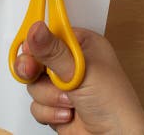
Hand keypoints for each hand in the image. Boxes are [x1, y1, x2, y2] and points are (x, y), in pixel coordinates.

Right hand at [14, 21, 143, 134]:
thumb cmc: (113, 103)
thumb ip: (54, 52)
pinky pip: (35, 105)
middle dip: (36, 72)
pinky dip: (49, 112)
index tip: (30, 52)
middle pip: (35, 58)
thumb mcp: (81, 72)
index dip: (36, 43)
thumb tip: (35, 29)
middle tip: (35, 74)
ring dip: (49, 97)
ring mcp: (62, 85)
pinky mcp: (55, 106)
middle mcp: (72, 63)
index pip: (50, 34)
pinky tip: (68, 115)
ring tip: (70, 102)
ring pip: (34, 84)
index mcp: (83, 45)